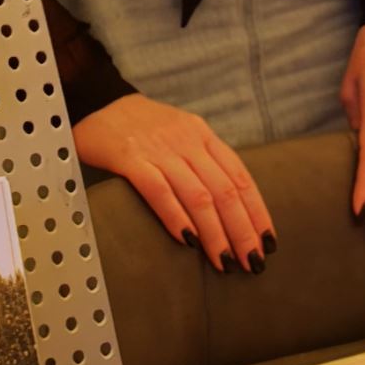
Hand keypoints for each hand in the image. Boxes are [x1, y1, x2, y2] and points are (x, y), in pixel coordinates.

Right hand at [74, 93, 273, 270]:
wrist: (96, 102)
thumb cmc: (142, 128)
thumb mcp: (180, 136)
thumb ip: (202, 163)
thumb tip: (230, 209)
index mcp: (202, 135)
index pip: (240, 177)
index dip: (257, 212)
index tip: (268, 242)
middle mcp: (186, 140)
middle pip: (224, 191)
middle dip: (242, 230)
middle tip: (252, 263)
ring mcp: (158, 149)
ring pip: (198, 196)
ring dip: (215, 233)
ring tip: (224, 261)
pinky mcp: (130, 158)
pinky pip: (159, 191)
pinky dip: (176, 218)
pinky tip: (187, 241)